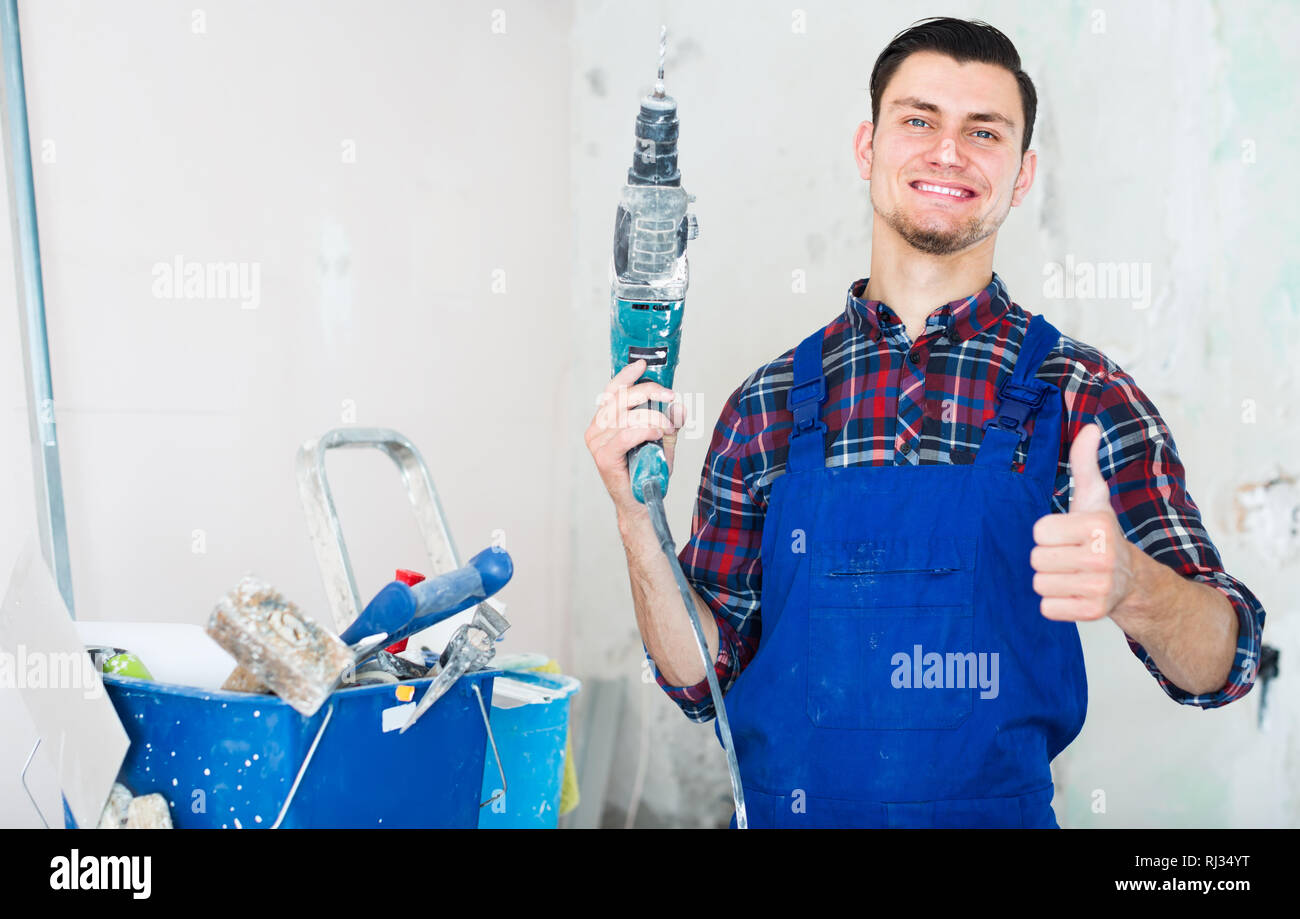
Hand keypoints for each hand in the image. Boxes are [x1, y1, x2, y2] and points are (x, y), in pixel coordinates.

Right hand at [584, 359, 686, 514]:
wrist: (642, 503)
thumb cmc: (647, 471)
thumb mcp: (663, 441)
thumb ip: (669, 422)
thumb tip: (679, 406)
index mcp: (605, 421)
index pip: (612, 391)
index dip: (626, 376)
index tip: (644, 365)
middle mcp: (597, 429)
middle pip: (621, 398)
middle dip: (648, 392)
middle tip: (670, 396)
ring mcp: (598, 443)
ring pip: (627, 416)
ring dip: (653, 417)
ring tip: (668, 427)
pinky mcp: (604, 457)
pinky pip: (627, 435)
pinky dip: (645, 430)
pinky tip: (657, 434)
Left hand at [1029, 423, 1136, 620]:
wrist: (1131, 579)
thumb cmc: (1100, 533)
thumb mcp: (1093, 497)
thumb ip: (1085, 463)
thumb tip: (1090, 427)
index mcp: (1098, 526)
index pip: (1038, 531)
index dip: (1047, 533)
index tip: (1067, 534)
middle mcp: (1102, 557)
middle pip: (1036, 559)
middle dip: (1047, 558)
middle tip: (1069, 556)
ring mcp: (1100, 587)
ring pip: (1039, 584)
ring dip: (1050, 581)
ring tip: (1071, 574)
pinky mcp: (1093, 612)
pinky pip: (1047, 609)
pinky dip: (1055, 604)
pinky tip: (1073, 593)